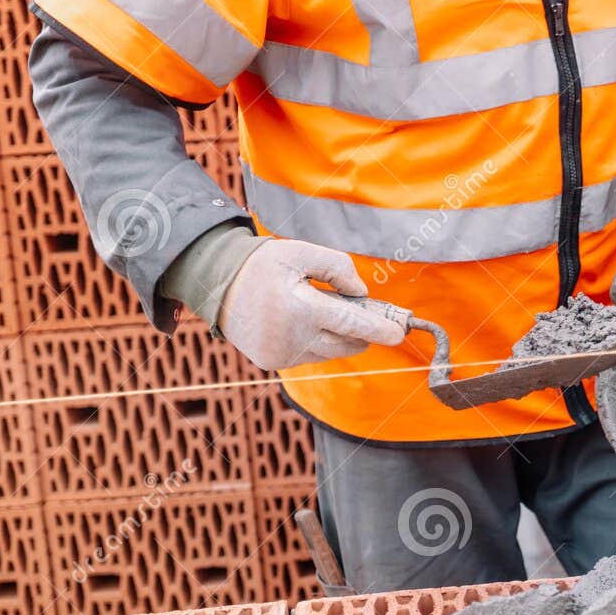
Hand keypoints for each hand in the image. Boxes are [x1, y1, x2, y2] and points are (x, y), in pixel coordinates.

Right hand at [218, 239, 405, 370]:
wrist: (217, 285)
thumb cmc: (263, 265)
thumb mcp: (301, 252)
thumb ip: (337, 267)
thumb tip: (362, 294)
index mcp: (300, 308)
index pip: (350, 323)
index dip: (378, 328)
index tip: (399, 331)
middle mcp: (292, 337)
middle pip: (345, 343)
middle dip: (362, 332)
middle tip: (374, 317)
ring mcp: (282, 354)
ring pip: (329, 351)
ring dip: (339, 336)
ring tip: (331, 312)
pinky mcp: (274, 362)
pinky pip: (310, 355)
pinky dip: (316, 341)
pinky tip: (305, 322)